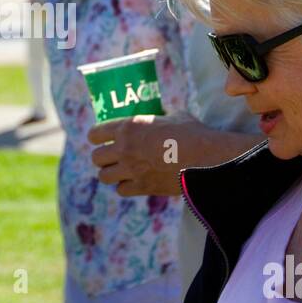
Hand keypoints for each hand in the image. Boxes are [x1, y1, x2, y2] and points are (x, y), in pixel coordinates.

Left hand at [88, 112, 207, 196]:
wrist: (206, 158)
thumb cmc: (192, 133)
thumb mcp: (173, 115)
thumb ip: (159, 115)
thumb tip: (160, 112)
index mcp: (129, 127)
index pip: (94, 134)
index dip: (96, 137)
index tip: (100, 139)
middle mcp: (124, 149)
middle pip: (96, 158)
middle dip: (102, 157)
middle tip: (111, 157)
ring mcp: (132, 170)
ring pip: (104, 176)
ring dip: (111, 173)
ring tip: (120, 171)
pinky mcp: (142, 187)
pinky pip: (121, 190)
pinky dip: (125, 187)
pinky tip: (134, 181)